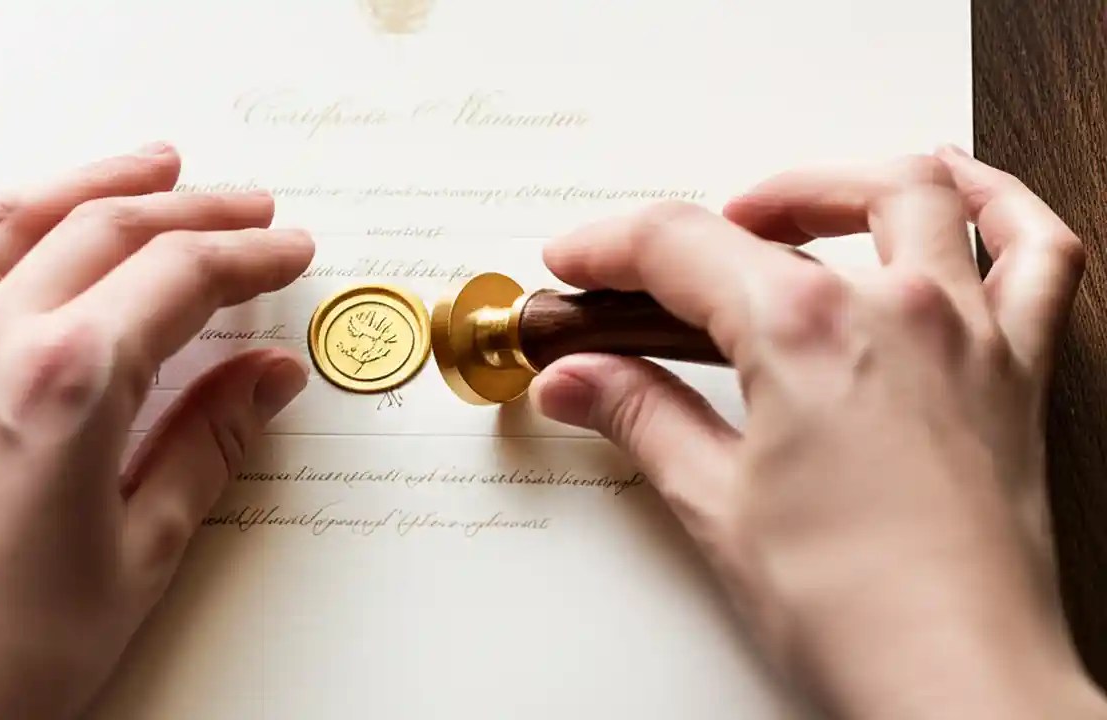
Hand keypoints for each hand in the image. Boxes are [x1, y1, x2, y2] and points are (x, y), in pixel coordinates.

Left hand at [0, 143, 313, 718]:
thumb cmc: (6, 654)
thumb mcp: (143, 548)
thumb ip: (210, 441)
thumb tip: (265, 378)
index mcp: (67, 382)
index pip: (179, 276)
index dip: (247, 254)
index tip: (286, 248)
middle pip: (109, 227)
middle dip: (196, 207)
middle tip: (250, 209)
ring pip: (21, 218)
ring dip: (98, 183)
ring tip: (153, 166)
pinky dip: (18, 223)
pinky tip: (45, 230)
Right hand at [531, 148, 1104, 718]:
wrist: (956, 684)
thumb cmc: (854, 610)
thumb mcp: (715, 505)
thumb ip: (642, 418)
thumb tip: (580, 382)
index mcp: (805, 332)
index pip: (681, 245)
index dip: (610, 244)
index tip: (578, 259)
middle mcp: (897, 309)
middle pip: (790, 209)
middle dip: (710, 214)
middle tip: (661, 255)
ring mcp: (969, 331)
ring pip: (921, 194)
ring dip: (843, 183)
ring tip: (794, 202)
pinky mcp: (1016, 370)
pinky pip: (1038, 251)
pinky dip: (1003, 204)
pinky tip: (962, 196)